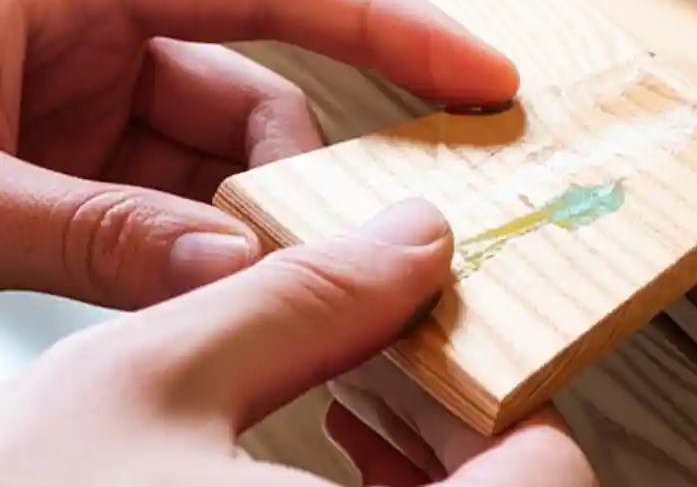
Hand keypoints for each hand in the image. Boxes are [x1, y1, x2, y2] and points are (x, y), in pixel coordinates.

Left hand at [0, 0, 517, 306]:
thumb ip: (92, 230)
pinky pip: (184, 213)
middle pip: (263, 98)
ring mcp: (96, 110)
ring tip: (251, 298)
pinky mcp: (87, 173)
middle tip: (349, 253)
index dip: (392, 26)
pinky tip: (203, 302)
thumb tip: (235, 270)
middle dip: (307, 180)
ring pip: (232, 169)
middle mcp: (100, 38)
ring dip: (253, 236)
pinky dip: (207, 263)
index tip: (485, 76)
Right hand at [0, 200, 595, 485]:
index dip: (502, 388)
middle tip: (399, 366)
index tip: (448, 347)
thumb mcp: (140, 389)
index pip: (548, 471)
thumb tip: (412, 242)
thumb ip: (300, 301)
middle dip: (465, 425)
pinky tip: (319, 472)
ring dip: (433, 472)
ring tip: (360, 405)